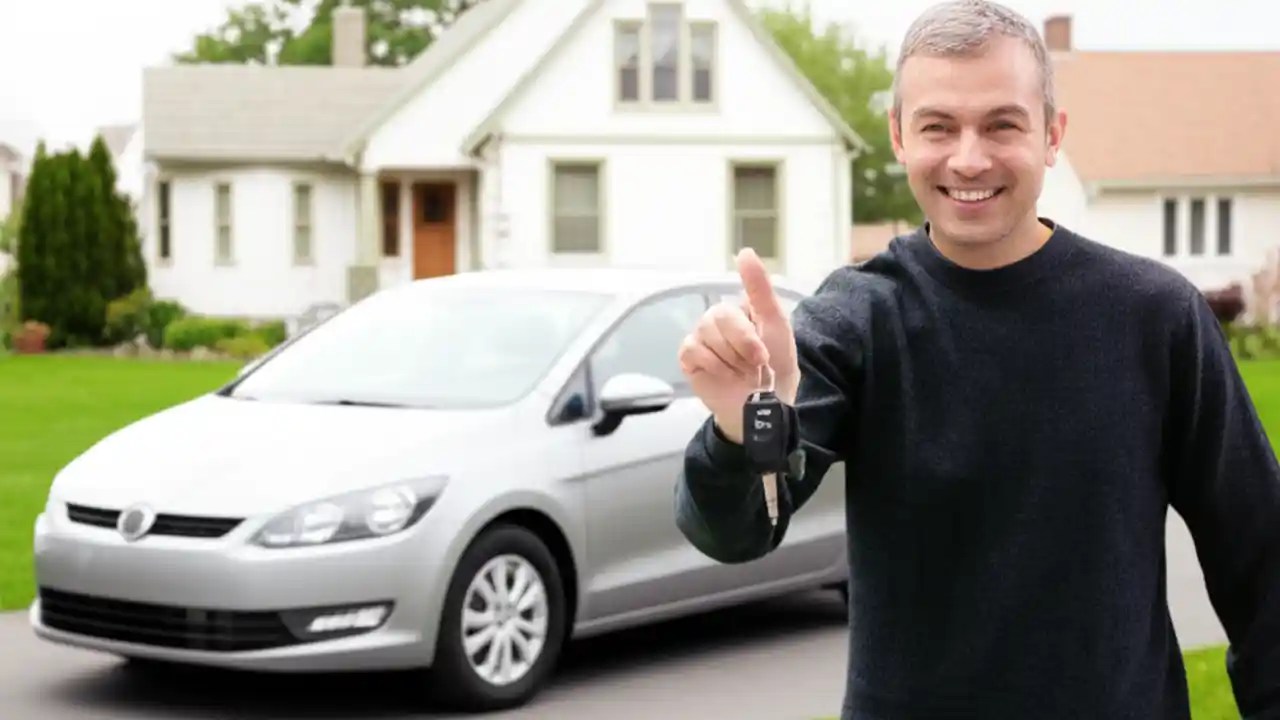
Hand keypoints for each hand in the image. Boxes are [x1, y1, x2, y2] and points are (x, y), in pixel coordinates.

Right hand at [678, 248, 798, 443]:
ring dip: (730, 359)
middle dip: (743, 344)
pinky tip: (722, 375)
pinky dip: (712, 365)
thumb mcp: (776, 325)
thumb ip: (760, 289)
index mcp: (742, 308)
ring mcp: (702, 337)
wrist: (763, 408)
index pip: (738, 298)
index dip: (749, 330)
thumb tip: (744, 251)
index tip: (760, 348)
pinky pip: (692, 349)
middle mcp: (719, 319)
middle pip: (719, 316)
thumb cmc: (775, 366)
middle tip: (757, 363)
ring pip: (706, 333)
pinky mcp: (688, 357)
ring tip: (741, 372)